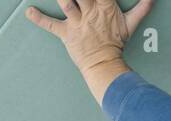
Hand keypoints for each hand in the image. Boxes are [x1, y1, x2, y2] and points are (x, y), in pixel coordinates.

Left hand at [26, 0, 153, 103]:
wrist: (105, 65)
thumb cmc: (115, 44)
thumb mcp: (130, 25)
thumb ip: (141, 9)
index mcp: (105, 6)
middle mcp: (90, 12)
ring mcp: (77, 23)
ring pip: (66, 3)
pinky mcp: (66, 34)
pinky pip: (50, 26)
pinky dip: (38, 19)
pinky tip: (28, 11)